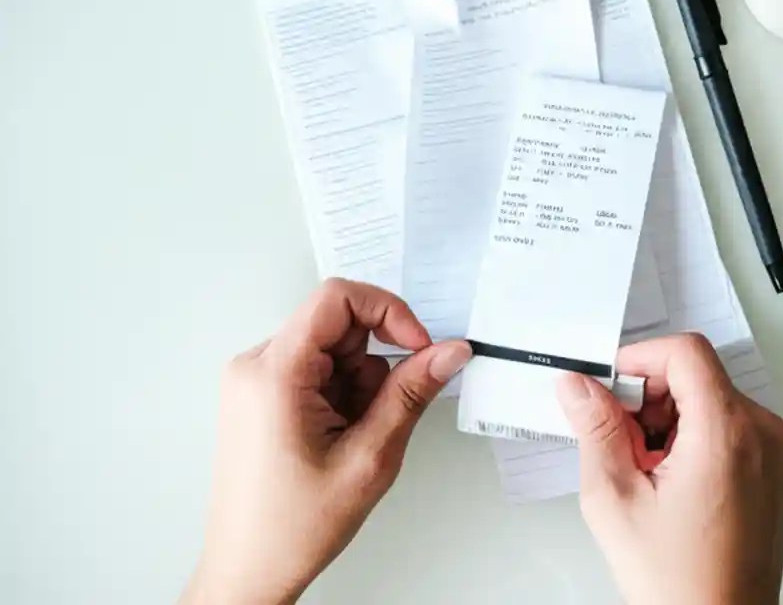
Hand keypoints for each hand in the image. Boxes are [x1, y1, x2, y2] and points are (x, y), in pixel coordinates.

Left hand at [182, 279, 470, 604]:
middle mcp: (256, 368)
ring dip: (359, 385)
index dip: (389, 312)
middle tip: (382, 414)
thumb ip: (412, 393)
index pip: (337, 298)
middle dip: (374, 363)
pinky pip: (316, 370)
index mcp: (274, 374)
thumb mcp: (370, 457)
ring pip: (331, 350)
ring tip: (354, 438)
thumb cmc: (293, 526)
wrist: (249, 568)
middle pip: (337, 325)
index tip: (419, 346)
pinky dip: (342, 395)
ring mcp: (254, 382)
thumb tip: (448, 352)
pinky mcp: (261, 396)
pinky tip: (339, 437)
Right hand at [556, 334, 782, 604]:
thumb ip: (597, 430)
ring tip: (648, 471)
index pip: (686, 352)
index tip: (613, 384)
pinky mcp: (775, 464)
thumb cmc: (681, 583)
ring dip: (671, 420)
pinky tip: (672, 478)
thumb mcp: (616, 500)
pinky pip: (730, 424)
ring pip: (711, 398)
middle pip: (698, 374)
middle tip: (621, 440)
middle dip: (651, 398)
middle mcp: (762, 433)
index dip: (640, 358)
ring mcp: (775, 449)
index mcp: (727, 434)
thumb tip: (580, 386)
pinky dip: (695, 436)